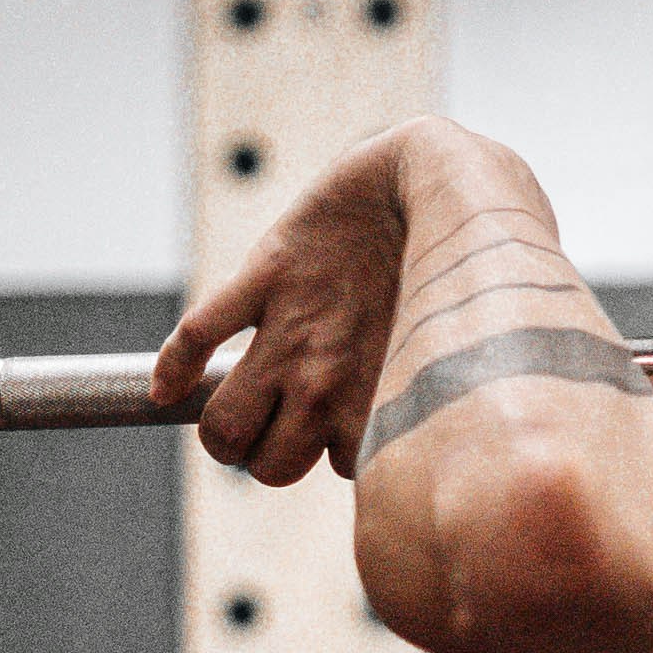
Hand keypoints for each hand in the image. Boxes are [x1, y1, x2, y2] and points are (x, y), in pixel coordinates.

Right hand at [159, 119, 567, 488]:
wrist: (445, 180)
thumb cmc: (477, 259)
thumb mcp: (470, 345)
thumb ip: (452, 390)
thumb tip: (487, 427)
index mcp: (384, 397)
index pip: (342, 472)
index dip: (332, 459)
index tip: (332, 441)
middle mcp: (331, 378)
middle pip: (270, 467)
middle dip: (268, 457)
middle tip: (277, 431)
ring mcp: (292, 330)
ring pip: (225, 425)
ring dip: (221, 431)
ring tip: (230, 419)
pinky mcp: (265, 277)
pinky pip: (197, 338)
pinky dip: (172, 370)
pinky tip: (165, 388)